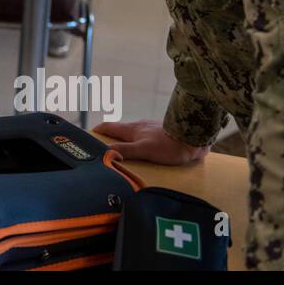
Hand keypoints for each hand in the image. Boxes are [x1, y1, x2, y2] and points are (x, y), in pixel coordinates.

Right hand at [93, 119, 210, 165]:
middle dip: (112, 140)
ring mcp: (152, 130)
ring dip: (128, 143)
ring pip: (134, 136)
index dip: (97, 131)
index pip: (108, 127)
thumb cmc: (169, 145)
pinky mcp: (164, 134)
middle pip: (120, 132)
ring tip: (127, 158)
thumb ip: (124, 150)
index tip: (88, 137)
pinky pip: (148, 139)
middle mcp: (140, 127)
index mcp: (132, 129)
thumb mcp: (144, 150)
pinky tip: (149, 155)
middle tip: (106, 152)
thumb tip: (104, 153)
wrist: (194, 138)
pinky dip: (143, 146)